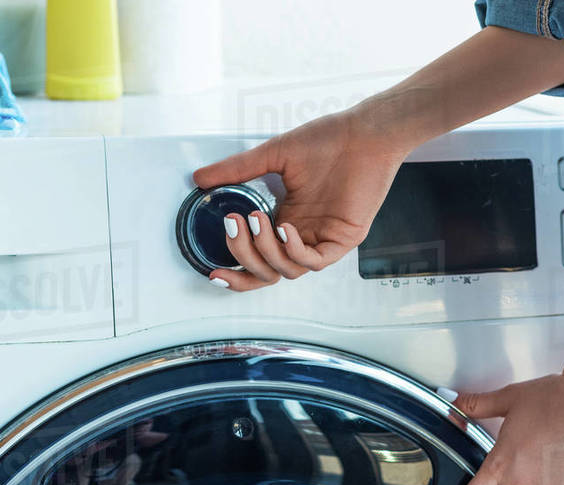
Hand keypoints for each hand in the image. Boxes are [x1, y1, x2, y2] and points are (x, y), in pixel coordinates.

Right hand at [191, 109, 408, 290]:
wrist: (363, 133)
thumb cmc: (326, 141)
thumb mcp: (272, 156)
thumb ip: (237, 169)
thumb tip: (200, 178)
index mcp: (284, 221)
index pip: (257, 261)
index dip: (235, 272)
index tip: (213, 270)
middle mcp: (301, 236)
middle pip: (267, 272)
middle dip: (244, 256)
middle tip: (234, 225)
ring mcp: (322, 240)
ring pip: (288, 270)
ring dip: (266, 250)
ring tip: (257, 220)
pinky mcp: (343, 240)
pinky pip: (315, 261)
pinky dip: (295, 251)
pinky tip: (284, 229)